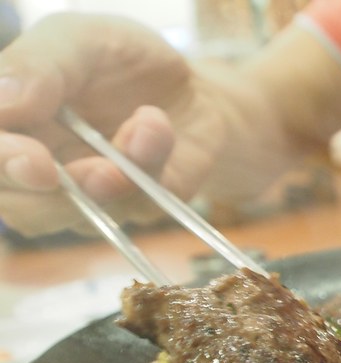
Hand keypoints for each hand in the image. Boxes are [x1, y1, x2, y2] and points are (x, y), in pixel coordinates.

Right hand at [0, 13, 216, 236]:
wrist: (194, 86)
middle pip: (20, 207)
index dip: (1, 163)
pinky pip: (137, 208)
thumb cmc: (121, 59)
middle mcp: (39, 168)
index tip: (31, 159)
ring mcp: (87, 196)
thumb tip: (4, 104)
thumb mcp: (78, 39)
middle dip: (48, 196)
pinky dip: (150, 167)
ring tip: (141, 130)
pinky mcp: (137, 208)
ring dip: (108, 183)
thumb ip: (38, 65)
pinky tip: (157, 126)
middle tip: (91, 169)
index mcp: (10, 125)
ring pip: (77, 219)